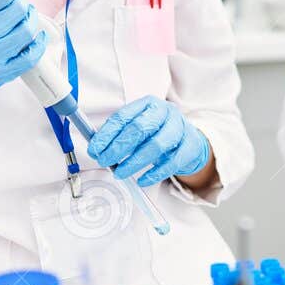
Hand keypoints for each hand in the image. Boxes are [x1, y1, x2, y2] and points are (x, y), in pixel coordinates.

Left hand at [87, 96, 210, 186]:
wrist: (189, 140)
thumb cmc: (158, 133)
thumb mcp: (139, 127)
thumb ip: (120, 134)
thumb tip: (97, 149)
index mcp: (148, 104)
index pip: (123, 116)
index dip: (106, 134)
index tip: (94, 149)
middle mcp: (165, 112)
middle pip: (139, 128)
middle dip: (119, 147)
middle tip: (104, 160)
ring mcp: (180, 128)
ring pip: (156, 145)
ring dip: (134, 162)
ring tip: (120, 173)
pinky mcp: (190, 146)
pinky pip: (172, 162)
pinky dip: (155, 174)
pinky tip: (142, 181)